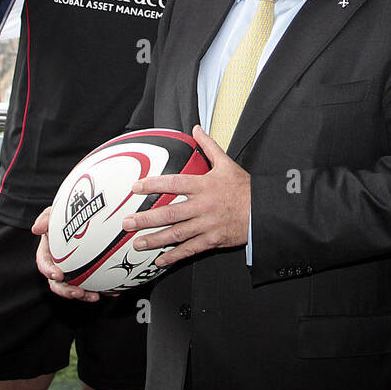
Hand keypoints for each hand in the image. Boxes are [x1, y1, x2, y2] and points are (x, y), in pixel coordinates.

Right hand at [31, 207, 100, 301]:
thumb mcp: (55, 212)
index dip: (49, 271)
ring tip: (96, 296)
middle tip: (79, 292)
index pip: (44, 264)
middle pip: (58, 284)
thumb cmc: (66, 214)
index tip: (58, 275)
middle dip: (67, 291)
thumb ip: (45, 218)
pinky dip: (102, 290)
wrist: (86, 215)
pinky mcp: (89, 274)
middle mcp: (59, 266)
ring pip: (76, 288)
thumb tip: (35, 228)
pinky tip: (113, 293)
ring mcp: (74, 272)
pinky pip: (94, 285)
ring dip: (84, 295)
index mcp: (48, 254)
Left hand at [122, 125, 249, 266]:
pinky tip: (159, 261)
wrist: (263, 210)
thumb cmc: (244, 187)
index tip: (135, 187)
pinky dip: (174, 256)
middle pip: (170, 213)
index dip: (153, 185)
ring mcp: (207, 225)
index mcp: (204, 185)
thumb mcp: (227, 163)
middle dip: (146, 219)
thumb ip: (209, 146)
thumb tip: (196, 128)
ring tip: (137, 243)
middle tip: (127, 223)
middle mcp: (203, 206)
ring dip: (155, 239)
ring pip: (176, 234)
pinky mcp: (212, 240)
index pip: (174, 183)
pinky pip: (190, 250)